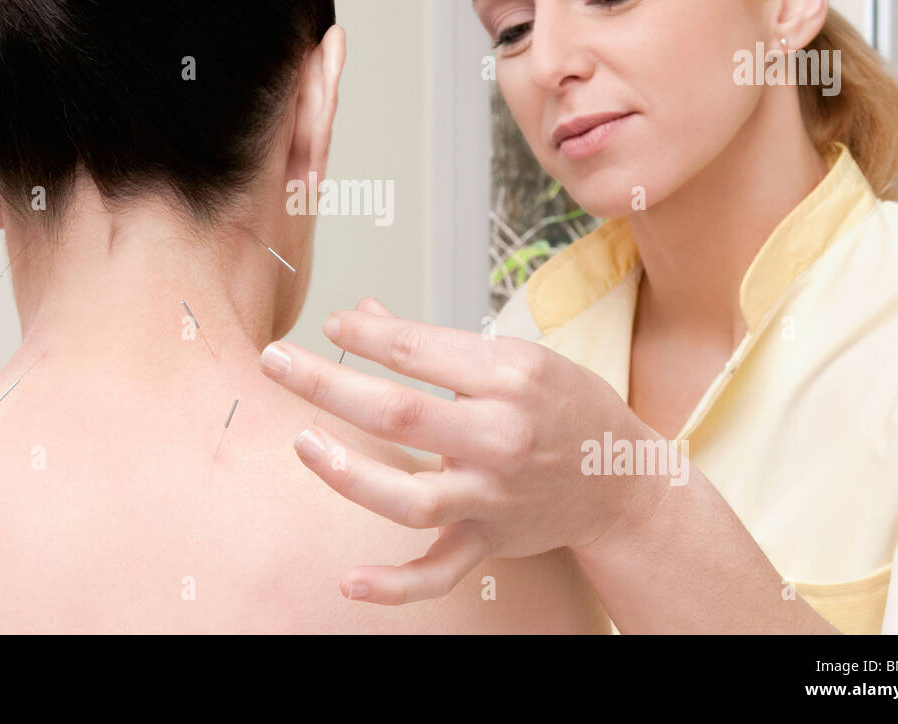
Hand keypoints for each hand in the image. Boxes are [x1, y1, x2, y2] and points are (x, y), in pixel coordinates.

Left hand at [259, 297, 669, 604]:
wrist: (622, 479)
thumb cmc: (564, 406)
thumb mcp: (515, 356)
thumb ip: (434, 342)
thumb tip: (362, 312)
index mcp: (510, 377)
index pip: (417, 351)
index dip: (363, 335)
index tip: (327, 324)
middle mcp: (502, 437)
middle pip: (399, 414)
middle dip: (326, 384)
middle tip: (274, 360)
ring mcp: (493, 496)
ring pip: (409, 497)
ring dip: (347, 474)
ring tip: (301, 442)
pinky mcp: (489, 540)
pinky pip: (439, 572)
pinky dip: (394, 584)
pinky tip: (348, 580)